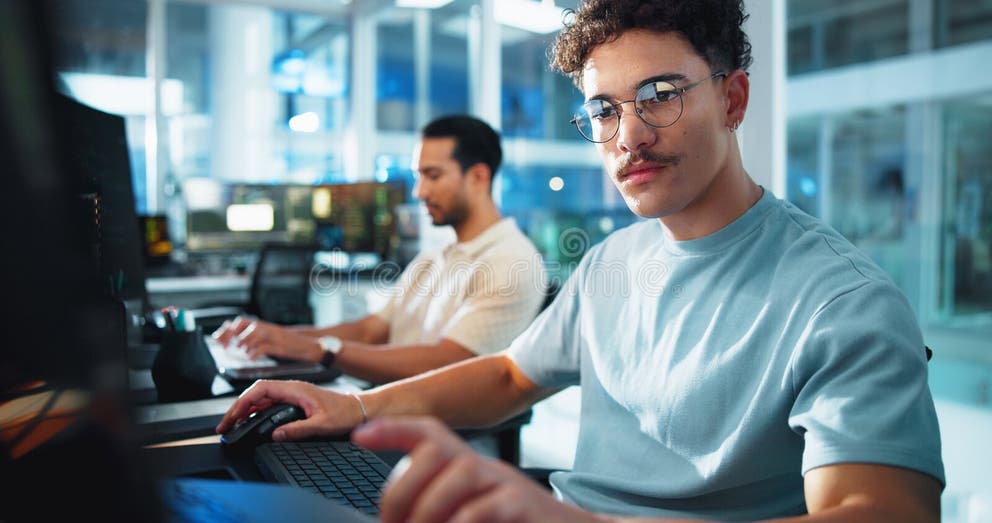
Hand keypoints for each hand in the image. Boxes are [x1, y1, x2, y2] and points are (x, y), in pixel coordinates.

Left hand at [212, 316, 321, 361]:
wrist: (313, 345)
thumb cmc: (293, 345)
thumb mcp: (274, 338)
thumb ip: (259, 339)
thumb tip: (240, 343)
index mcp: (265, 326)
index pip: (240, 321)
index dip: (227, 329)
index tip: (219, 339)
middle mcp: (268, 328)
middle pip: (243, 324)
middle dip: (230, 334)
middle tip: (225, 345)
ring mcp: (274, 335)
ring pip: (253, 332)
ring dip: (243, 342)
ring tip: (241, 351)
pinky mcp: (281, 345)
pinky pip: (264, 346)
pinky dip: (255, 353)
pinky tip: (252, 357)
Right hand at [215, 380, 364, 439]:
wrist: (360, 408)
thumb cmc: (346, 412)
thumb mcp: (322, 424)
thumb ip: (298, 429)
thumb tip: (275, 435)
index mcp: (296, 389)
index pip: (261, 389)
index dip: (243, 401)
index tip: (232, 416)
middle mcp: (292, 389)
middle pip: (256, 393)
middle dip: (238, 408)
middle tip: (225, 425)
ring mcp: (292, 394)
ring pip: (261, 398)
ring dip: (245, 410)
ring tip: (232, 425)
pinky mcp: (295, 402)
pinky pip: (270, 404)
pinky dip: (256, 412)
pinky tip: (249, 422)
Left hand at [353, 417, 600, 522]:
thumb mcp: (468, 513)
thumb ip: (435, 508)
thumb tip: (394, 520)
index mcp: (466, 468)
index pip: (428, 432)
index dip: (393, 430)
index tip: (359, 437)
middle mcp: (485, 468)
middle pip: (435, 449)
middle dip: (401, 489)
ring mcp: (506, 484)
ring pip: (459, 474)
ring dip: (428, 511)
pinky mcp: (522, 507)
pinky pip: (483, 509)